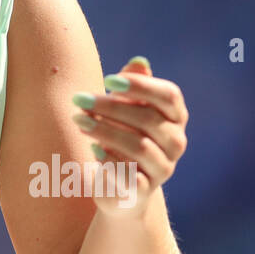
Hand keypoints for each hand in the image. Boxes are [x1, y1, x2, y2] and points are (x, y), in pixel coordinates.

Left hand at [70, 56, 188, 219]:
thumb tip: (138, 62)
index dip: (141, 85)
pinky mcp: (145, 191)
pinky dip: (109, 159)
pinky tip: (92, 148)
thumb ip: (133, 86)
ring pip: (139, 146)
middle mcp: (176, 143)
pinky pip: (130, 174)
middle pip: (148, 119)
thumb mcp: (127, 109)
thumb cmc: (125, 135)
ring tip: (78, 120)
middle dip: (110, 107)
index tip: (107, 80)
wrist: (122, 186)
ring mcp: (164, 168)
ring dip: (104, 130)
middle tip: (79, 100)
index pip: (169, 95)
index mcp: (175, 118)